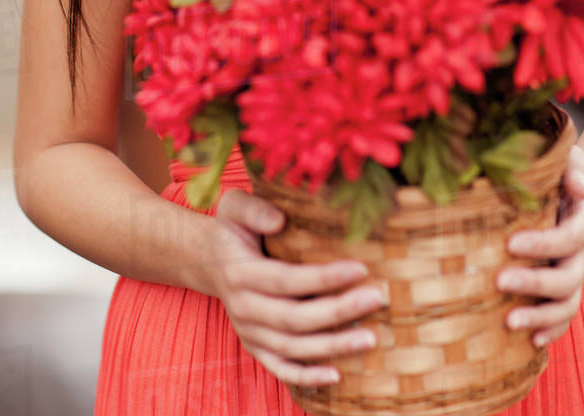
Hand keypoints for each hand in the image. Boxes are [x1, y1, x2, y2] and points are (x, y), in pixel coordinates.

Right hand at [206, 189, 385, 388]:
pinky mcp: (255, 346)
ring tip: (370, 338)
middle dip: (338, 312)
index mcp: (240, 273)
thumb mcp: (234, 207)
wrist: (207, 259)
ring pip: (292, 348)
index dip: (323, 278)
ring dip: (332, 347)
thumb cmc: (231, 228)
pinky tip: (337, 374)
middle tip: (376, 299)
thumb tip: (279, 220)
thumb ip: (254, 209)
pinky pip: (280, 368)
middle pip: (294, 318)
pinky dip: (307, 376)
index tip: (361, 268)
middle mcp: (243, 307)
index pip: (287, 279)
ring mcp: (248, 331)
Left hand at [496, 143, 583, 347]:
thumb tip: (579, 187)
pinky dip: (551, 330)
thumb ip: (573, 168)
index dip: (543, 244)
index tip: (510, 243)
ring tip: (508, 322)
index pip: (570, 237)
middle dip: (534, 284)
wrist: (576, 186)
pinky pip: (564, 315)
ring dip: (540, 316)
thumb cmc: (563, 169)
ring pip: (567, 303)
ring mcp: (575, 272)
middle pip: (568, 277)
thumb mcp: (571, 158)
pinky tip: (531, 341)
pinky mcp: (565, 286)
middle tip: (499, 281)